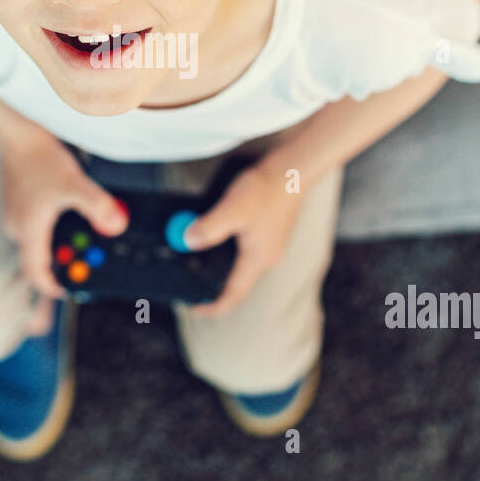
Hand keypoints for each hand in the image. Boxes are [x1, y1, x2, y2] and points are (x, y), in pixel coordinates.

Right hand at [0, 136, 128, 301]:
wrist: (17, 133)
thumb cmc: (38, 158)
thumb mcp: (74, 184)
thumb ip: (97, 207)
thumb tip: (116, 225)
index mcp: (28, 231)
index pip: (36, 272)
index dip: (51, 286)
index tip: (67, 291)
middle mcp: (17, 227)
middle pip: (40, 256)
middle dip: (65, 258)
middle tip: (87, 254)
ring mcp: (15, 213)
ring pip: (39, 239)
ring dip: (59, 241)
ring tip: (82, 232)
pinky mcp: (18, 201)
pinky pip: (36, 224)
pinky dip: (53, 226)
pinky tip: (67, 211)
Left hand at [181, 159, 303, 318]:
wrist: (292, 172)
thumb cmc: (265, 190)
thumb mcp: (232, 209)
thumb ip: (209, 228)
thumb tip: (187, 241)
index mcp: (258, 260)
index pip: (233, 295)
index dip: (213, 306)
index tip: (194, 308)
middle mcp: (267, 258)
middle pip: (238, 284)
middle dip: (215, 288)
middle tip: (192, 286)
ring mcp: (271, 247)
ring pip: (242, 268)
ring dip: (223, 271)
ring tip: (200, 266)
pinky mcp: (271, 234)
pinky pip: (247, 254)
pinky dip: (230, 255)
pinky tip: (219, 242)